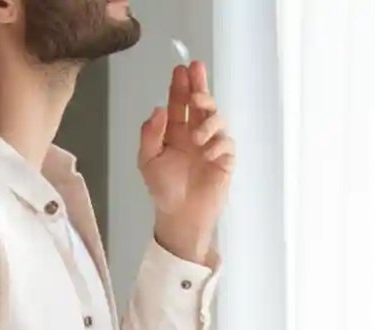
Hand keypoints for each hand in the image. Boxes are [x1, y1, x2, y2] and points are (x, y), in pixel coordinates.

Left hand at [138, 61, 235, 265]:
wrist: (180, 216)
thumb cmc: (163, 189)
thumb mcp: (147, 160)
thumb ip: (151, 134)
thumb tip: (160, 109)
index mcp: (175, 132)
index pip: (179, 103)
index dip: (181, 86)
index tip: (182, 69)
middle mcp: (195, 134)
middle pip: (201, 103)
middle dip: (200, 85)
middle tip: (196, 72)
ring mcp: (212, 146)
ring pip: (217, 119)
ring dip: (208, 120)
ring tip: (196, 135)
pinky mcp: (225, 161)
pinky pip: (227, 144)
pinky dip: (218, 144)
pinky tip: (207, 152)